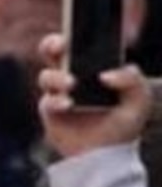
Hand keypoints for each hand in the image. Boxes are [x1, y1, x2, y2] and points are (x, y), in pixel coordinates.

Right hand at [38, 33, 152, 156]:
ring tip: (71, 84)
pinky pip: (47, 100)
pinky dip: (56, 100)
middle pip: (52, 52)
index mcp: (93, 68)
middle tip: (60, 46)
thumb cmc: (124, 125)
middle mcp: (72, 76)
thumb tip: (106, 75)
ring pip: (46, 75)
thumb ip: (132, 80)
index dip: (75, 34)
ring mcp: (59, 93)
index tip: (77, 31)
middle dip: (52, 44)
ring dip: (56, 76)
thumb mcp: (140, 100)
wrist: (107, 155)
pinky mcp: (50, 111)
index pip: (80, 44)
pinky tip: (68, 104)